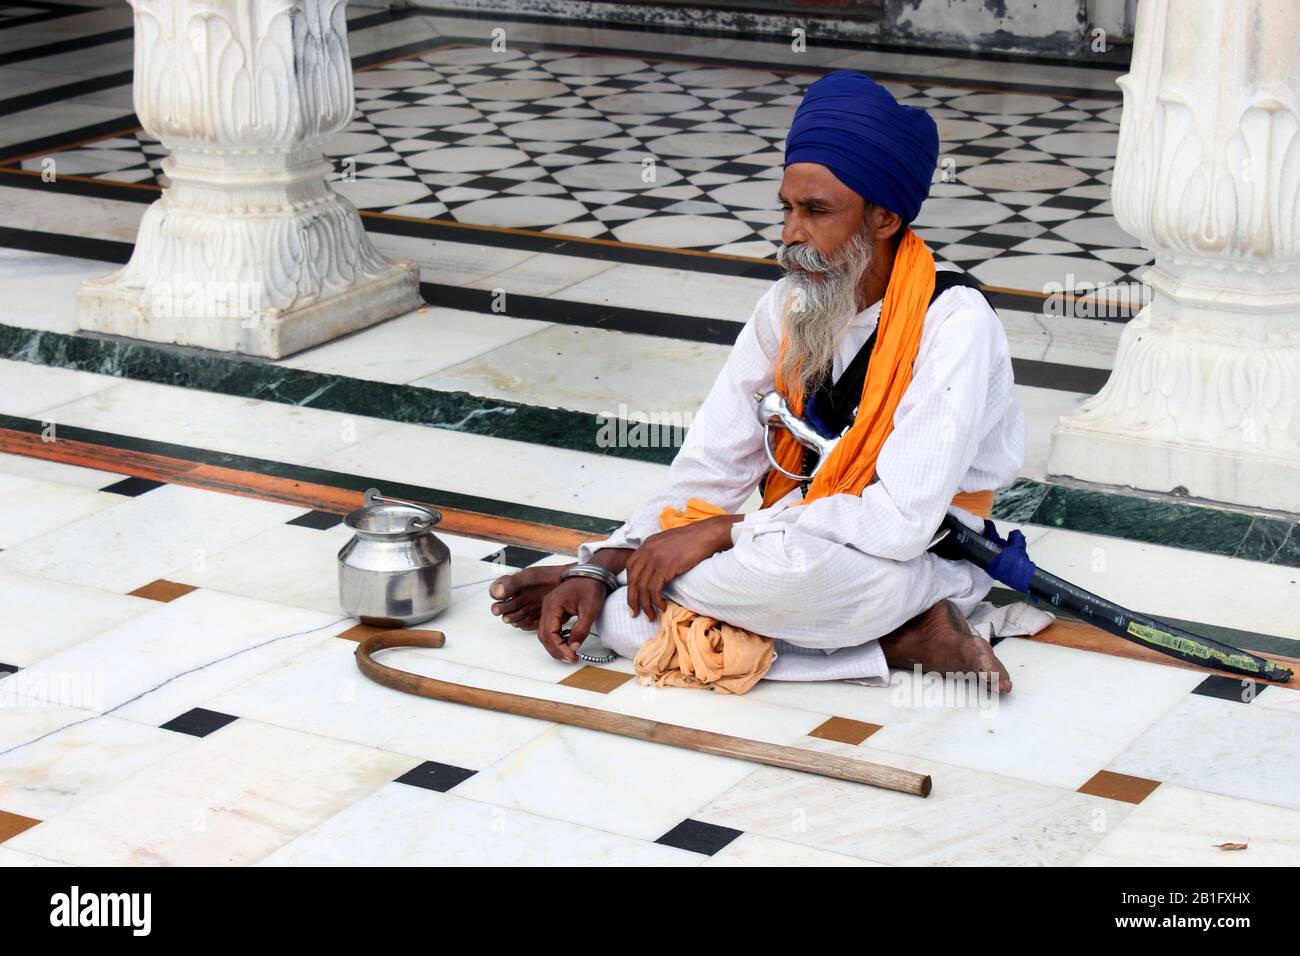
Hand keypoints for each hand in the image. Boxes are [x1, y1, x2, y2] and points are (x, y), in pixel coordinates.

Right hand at [536, 576, 607, 662]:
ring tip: (570, 654)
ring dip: (555, 646)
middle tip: (571, 659)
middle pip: (543, 636)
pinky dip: (557, 639)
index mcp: (552, 605)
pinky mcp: (555, 611)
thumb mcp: (590, 610)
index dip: (559, 649)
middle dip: (556, 650)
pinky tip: (568, 643)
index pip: (549, 633)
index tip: (572, 657)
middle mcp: (547, 607)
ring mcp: (549, 609)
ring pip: (545, 633)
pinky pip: (551, 628)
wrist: (594, 573)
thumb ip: (581, 630)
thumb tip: (573, 648)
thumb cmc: (592, 587)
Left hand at [626, 514, 741, 620]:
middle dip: (632, 599)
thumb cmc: (692, 539)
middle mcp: (647, 551)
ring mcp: (655, 559)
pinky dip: (656, 601)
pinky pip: (654, 589)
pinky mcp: (665, 568)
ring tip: (651, 615)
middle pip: (632, 579)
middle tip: (634, 613)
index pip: (630, 567)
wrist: (705, 535)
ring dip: (645, 605)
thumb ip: (657, 551)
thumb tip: (654, 567)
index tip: (634, 595)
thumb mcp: (668, 542)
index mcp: (647, 545)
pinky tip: (662, 607)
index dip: (630, 583)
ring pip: (642, 587)